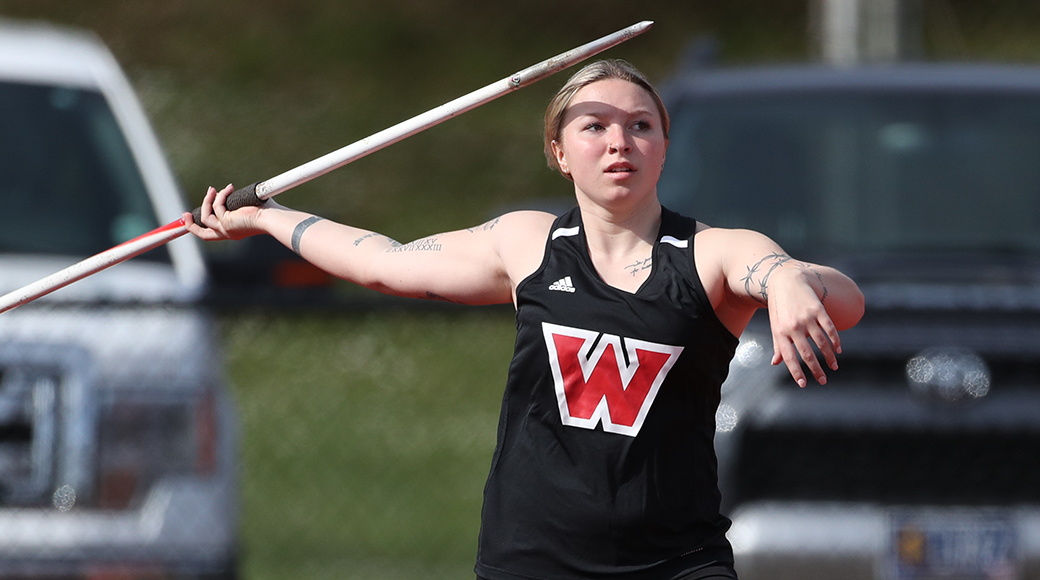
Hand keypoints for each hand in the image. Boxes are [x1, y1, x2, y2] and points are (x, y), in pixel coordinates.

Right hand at [182, 184, 265, 240]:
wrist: (273, 218)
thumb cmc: (269, 213)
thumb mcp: (249, 208)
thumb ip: (239, 203)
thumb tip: (233, 190)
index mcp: (233, 231)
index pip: (213, 233)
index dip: (201, 226)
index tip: (194, 215)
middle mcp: (228, 233)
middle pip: (202, 234)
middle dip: (191, 224)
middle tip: (185, 213)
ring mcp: (226, 229)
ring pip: (205, 217)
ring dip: (207, 201)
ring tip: (212, 189)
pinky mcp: (226, 222)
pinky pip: (217, 206)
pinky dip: (221, 196)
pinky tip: (230, 188)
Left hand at [766, 268, 841, 386]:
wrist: (785, 280)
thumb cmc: (779, 307)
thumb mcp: (775, 325)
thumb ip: (777, 344)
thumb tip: (776, 363)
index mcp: (780, 332)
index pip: (789, 357)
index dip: (796, 372)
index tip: (803, 384)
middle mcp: (793, 326)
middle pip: (807, 353)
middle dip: (816, 369)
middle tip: (823, 381)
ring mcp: (806, 318)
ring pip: (821, 342)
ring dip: (829, 357)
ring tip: (834, 366)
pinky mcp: (818, 309)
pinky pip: (829, 328)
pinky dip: (835, 340)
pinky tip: (838, 349)